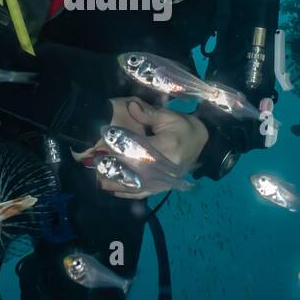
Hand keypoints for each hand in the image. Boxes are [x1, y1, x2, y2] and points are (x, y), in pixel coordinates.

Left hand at [76, 97, 208, 198]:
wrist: (202, 143)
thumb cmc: (183, 127)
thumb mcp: (168, 116)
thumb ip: (147, 114)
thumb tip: (131, 106)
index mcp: (167, 147)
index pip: (139, 150)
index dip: (121, 150)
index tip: (103, 148)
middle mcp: (166, 168)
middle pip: (135, 171)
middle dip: (115, 170)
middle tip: (96, 168)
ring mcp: (165, 180)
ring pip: (137, 186)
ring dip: (117, 184)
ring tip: (99, 181)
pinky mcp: (163, 186)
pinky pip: (144, 193)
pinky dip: (128, 193)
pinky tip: (113, 191)